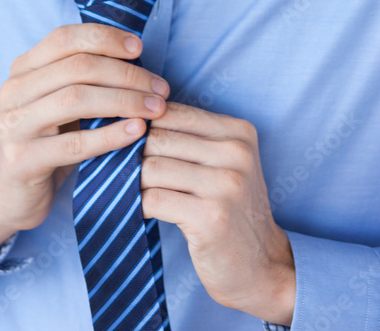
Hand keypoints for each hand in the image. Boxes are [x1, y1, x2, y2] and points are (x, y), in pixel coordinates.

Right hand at [0, 24, 169, 262]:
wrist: (11, 196)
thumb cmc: (47, 143)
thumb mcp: (58, 104)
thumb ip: (82, 79)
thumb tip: (135, 58)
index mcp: (23, 69)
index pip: (65, 38)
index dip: (104, 38)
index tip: (139, 48)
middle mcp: (14, 90)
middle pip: (76, 67)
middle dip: (126, 73)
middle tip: (160, 88)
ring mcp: (15, 125)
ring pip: (75, 99)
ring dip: (124, 100)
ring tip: (156, 108)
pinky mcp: (23, 161)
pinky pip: (74, 144)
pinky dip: (110, 135)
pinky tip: (137, 132)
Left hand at [140, 101, 295, 324]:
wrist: (263, 267)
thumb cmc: (232, 209)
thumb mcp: (222, 164)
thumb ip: (187, 139)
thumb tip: (128, 119)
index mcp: (238, 132)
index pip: (171, 113)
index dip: (141, 126)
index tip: (123, 140)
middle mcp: (236, 153)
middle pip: (159, 137)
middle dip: (132, 152)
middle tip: (116, 166)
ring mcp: (226, 185)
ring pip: (152, 166)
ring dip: (132, 179)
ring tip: (124, 187)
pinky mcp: (212, 217)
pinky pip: (154, 199)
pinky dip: (137, 203)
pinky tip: (138, 208)